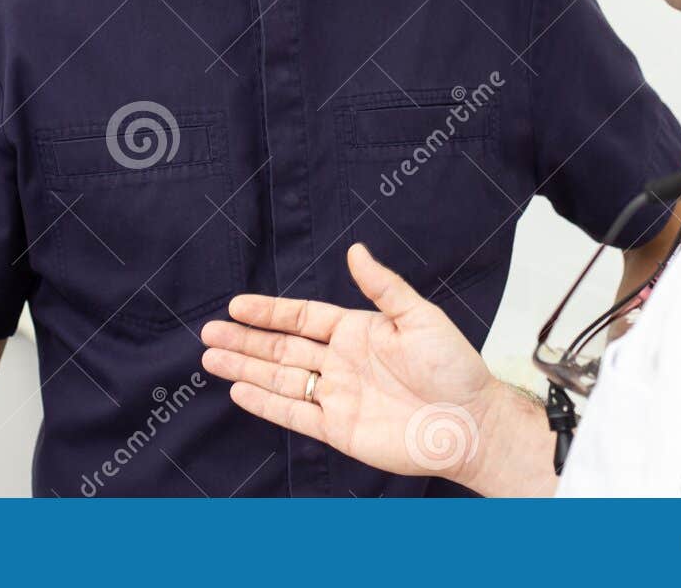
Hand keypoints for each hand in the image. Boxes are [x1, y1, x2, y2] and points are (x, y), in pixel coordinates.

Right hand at [201, 243, 505, 485]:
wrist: (471, 422)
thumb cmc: (455, 367)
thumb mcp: (420, 317)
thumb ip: (384, 287)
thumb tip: (356, 250)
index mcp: (358, 331)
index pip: (302, 318)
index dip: (269, 312)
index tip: (237, 305)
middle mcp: (342, 363)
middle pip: (282, 349)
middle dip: (245, 341)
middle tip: (208, 332)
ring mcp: (338, 396)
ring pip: (280, 380)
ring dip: (245, 369)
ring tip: (211, 359)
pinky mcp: (340, 429)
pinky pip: (294, 414)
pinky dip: (266, 404)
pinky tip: (240, 391)